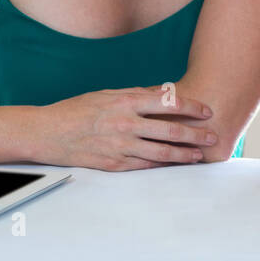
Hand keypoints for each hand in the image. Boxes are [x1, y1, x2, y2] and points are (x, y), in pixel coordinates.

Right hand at [36, 85, 217, 170]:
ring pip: (161, 154)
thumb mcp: (108, 94)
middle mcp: (125, 124)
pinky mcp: (113, 164)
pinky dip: (162, 166)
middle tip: (212, 136)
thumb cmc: (77, 110)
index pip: (169, 103)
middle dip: (196, 135)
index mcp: (126, 102)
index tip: (207, 111)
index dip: (192, 107)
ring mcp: (120, 146)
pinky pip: (144, 166)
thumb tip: (165, 94)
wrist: (47, 132)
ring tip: (198, 156)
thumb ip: (137, 95)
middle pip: (170, 131)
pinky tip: (174, 165)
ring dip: (184, 156)